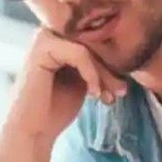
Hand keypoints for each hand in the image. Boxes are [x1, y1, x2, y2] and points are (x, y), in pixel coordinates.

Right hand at [0, 31, 126, 161]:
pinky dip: (92, 74)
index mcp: (59, 36)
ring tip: (109, 96)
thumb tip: (127, 54)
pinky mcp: (42, 48)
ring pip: (89, 47)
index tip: (120, 87)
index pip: (95, 39)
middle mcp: (50, 31)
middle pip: (93, 42)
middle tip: (120, 91)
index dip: (111, 62)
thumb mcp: (84, 80)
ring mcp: (44, 38)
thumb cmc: (57, 107)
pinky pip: (80, 54)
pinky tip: (94, 93)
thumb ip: (97, 63)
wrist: (34, 131)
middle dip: (111, 69)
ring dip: (104, 73)